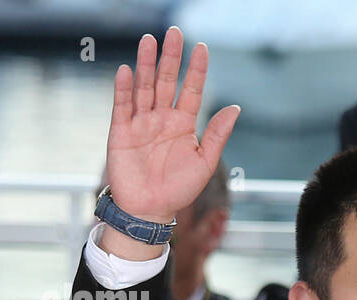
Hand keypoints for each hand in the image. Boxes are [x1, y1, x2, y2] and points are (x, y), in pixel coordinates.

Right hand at [102, 27, 239, 257]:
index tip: (202, 48)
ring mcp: (141, 123)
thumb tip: (235, 107)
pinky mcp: (121, 131)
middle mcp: (162, 118)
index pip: (191, 90)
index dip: (196, 70)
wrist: (150, 210)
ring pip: (144, 87)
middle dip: (171, 58)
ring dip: (147, 65)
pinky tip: (128, 70)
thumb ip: (218, 134)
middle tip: (175, 32)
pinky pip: (123, 106)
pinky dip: (124, 89)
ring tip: (150, 41)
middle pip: (167, 81)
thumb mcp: (205, 162)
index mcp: (184, 124)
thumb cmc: (179, 189)